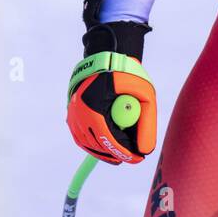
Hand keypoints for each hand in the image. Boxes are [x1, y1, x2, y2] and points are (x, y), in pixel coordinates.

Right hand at [65, 0, 156, 164]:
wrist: (104, 58)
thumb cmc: (126, 74)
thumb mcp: (144, 93)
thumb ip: (146, 122)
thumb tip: (145, 150)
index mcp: (94, 107)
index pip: (109, 140)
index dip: (125, 153)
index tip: (138, 158)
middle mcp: (79, 114)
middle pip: (98, 146)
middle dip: (117, 153)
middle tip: (133, 156)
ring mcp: (73, 116)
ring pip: (90, 145)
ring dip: (106, 149)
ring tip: (124, 147)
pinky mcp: (71, 117)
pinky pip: (83, 139)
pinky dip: (95, 143)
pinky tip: (108, 143)